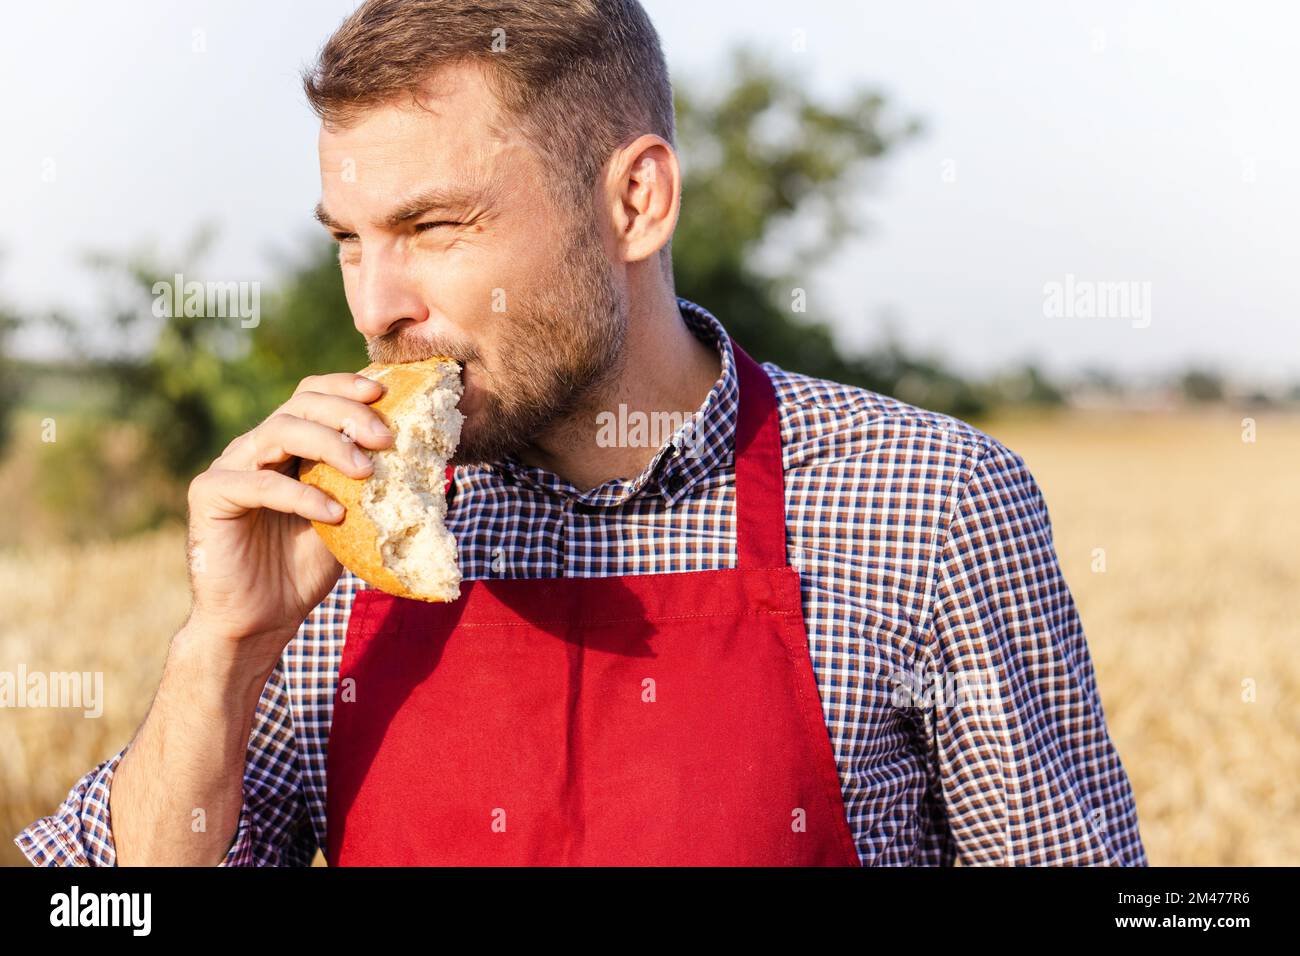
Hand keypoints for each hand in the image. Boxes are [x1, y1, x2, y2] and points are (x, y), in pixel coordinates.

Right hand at [183, 372, 393, 664]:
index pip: (311, 395)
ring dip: (329, 445)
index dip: (344, 386)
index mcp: (286, 445)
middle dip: (346, 414)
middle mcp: (255, 446)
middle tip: (384, 438)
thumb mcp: (350, 516)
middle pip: (299, 405)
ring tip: (366, 471)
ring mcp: (230, 466)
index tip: (383, 392)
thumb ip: (370, 483)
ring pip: (279, 431)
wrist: (262, 617)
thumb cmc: (305, 566)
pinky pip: (259, 484)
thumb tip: (427, 457)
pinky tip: (334, 513)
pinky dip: (301, 494)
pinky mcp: (211, 494)